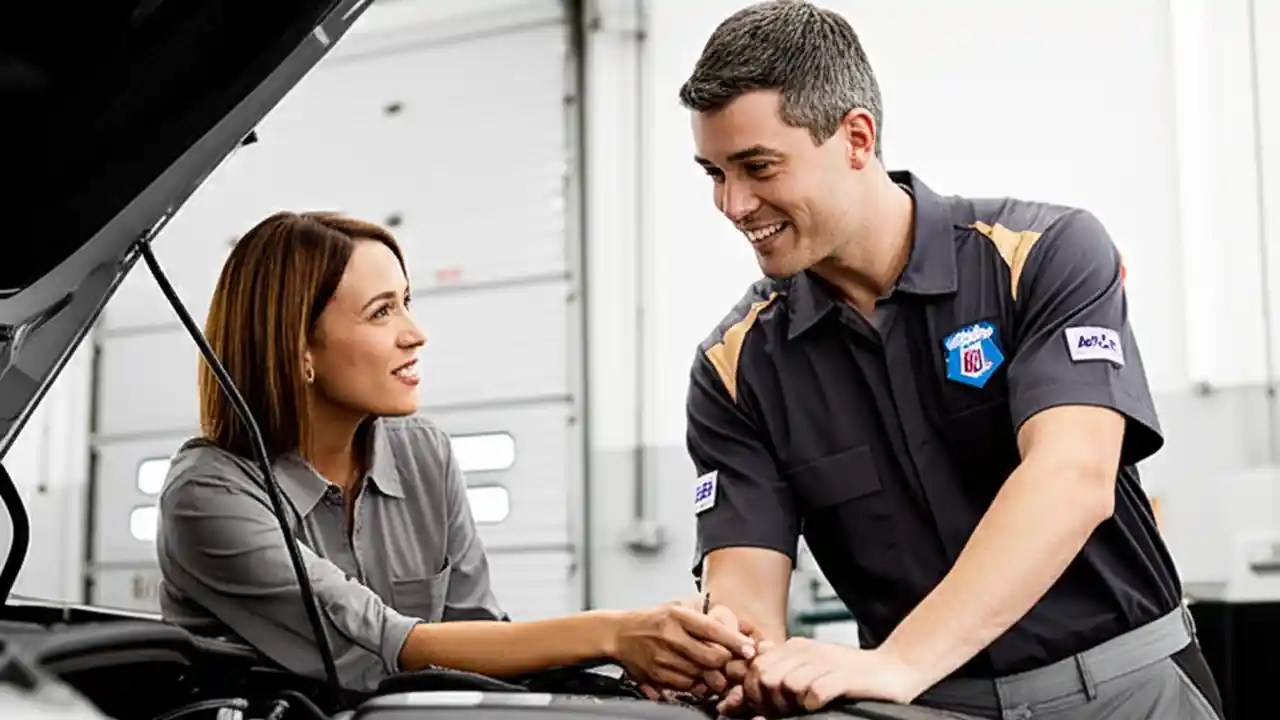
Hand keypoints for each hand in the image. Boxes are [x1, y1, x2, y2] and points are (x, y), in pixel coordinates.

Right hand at [637, 599, 762, 701]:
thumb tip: (735, 629)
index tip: (749, 648)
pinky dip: (695, 681)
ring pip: (701, 673)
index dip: (735, 641)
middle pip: (711, 657)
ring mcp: (662, 658)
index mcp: (677, 616)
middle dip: (725, 660)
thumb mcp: (677, 607)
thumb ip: (704, 616)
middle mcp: (670, 636)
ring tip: (710, 666)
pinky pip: (687, 684)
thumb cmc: (653, 620)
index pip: (713, 629)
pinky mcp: (657, 675)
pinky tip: (693, 672)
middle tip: (728, 658)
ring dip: (711, 673)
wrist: (620, 634)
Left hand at [730, 638, 918, 715]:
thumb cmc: (851, 673)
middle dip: (769, 700)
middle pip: (766, 676)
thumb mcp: (813, 665)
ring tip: (803, 709)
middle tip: (784, 711)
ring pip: (787, 684)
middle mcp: (808, 651)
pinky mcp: (845, 677)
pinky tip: (820, 705)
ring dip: (791, 703)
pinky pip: (814, 692)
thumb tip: (754, 670)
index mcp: (796, 647)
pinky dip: (812, 703)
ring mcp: (827, 662)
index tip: (764, 707)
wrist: (894, 668)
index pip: (756, 666)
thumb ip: (783, 666)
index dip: (754, 691)